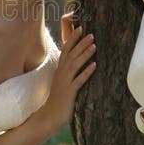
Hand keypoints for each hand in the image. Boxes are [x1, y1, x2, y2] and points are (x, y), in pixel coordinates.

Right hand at [41, 13, 95, 131]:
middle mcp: (61, 73)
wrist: (49, 116)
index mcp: (60, 70)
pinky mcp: (69, 92)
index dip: (73, 39)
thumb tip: (77, 62)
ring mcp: (65, 82)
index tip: (80, 28)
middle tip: (91, 33)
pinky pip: (79, 80)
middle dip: (81, 43)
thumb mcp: (62, 82)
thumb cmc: (58, 100)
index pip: (66, 50)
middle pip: (71, 54)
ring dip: (85, 54)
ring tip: (94, 46)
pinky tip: (94, 66)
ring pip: (75, 65)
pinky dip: (86, 72)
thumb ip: (68, 72)